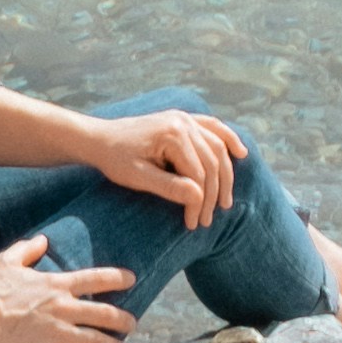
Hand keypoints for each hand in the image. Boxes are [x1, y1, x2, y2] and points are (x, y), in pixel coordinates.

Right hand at [0, 244, 136, 342]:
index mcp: (56, 285)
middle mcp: (63, 309)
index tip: (132, 279)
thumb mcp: (7, 262)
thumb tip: (42, 240)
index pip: (95, 279)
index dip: (117, 278)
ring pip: (95, 341)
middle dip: (123, 320)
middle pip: (104, 314)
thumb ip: (27, 249)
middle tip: (132, 324)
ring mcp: (57, 334)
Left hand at [99, 108, 239, 229]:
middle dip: (213, 194)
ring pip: (218, 147)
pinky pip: (213, 127)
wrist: (100, 138)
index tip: (193, 225)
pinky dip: (229, 139)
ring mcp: (185, 118)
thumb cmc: (116, 160)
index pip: (197, 175)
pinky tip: (241, 154)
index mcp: (173, 134)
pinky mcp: (184, 119)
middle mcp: (184, 122)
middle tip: (207, 221)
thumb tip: (199, 198)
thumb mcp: (138, 178)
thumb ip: (169, 187)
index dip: (199, 203)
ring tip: (225, 202)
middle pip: (212, 162)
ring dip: (225, 175)